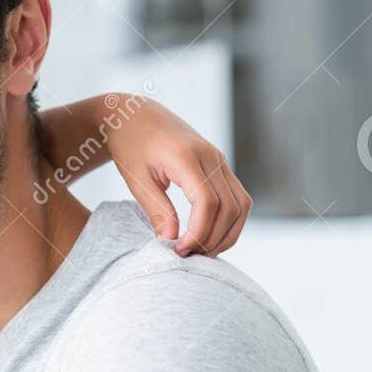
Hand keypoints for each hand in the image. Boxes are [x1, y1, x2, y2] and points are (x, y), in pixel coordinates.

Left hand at [104, 94, 250, 255]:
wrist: (136, 115)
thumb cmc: (130, 146)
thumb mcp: (137, 180)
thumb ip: (157, 211)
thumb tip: (171, 242)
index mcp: (187, 158)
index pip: (207, 202)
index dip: (198, 232)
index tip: (178, 250)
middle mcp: (211, 157)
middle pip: (229, 207)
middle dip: (213, 238)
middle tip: (188, 257)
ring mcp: (220, 160)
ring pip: (241, 205)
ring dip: (226, 233)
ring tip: (200, 251)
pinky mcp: (220, 166)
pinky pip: (238, 198)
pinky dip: (230, 221)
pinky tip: (209, 236)